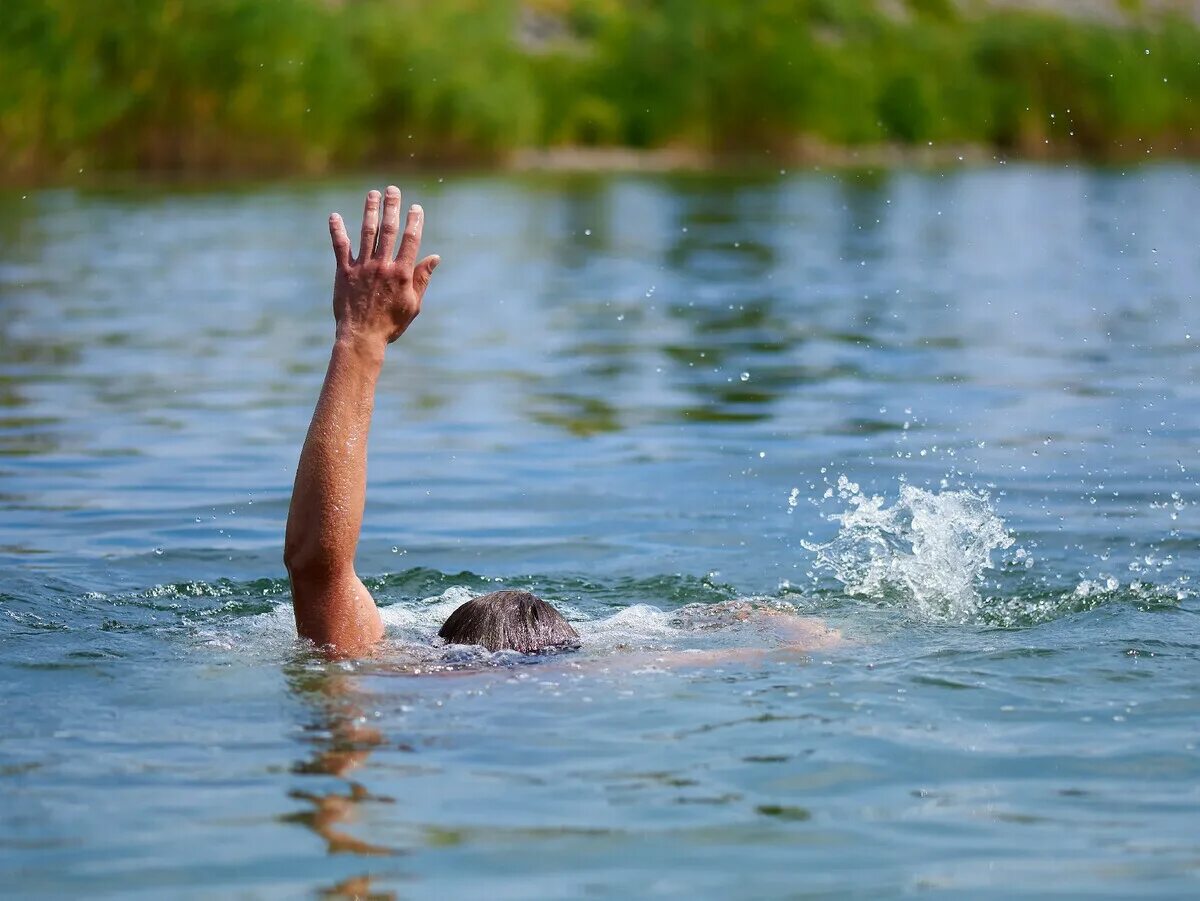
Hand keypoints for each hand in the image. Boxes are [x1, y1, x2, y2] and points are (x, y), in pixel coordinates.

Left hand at [328, 185, 439, 346]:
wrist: (362, 337)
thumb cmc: (390, 324)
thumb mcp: (413, 304)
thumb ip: (422, 279)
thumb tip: (434, 257)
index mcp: (401, 274)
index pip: (410, 240)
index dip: (414, 221)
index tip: (416, 207)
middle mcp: (382, 266)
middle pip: (389, 230)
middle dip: (392, 207)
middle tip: (392, 190)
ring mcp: (362, 268)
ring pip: (367, 233)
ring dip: (370, 211)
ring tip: (372, 194)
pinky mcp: (344, 272)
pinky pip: (340, 247)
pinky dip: (337, 230)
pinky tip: (334, 215)